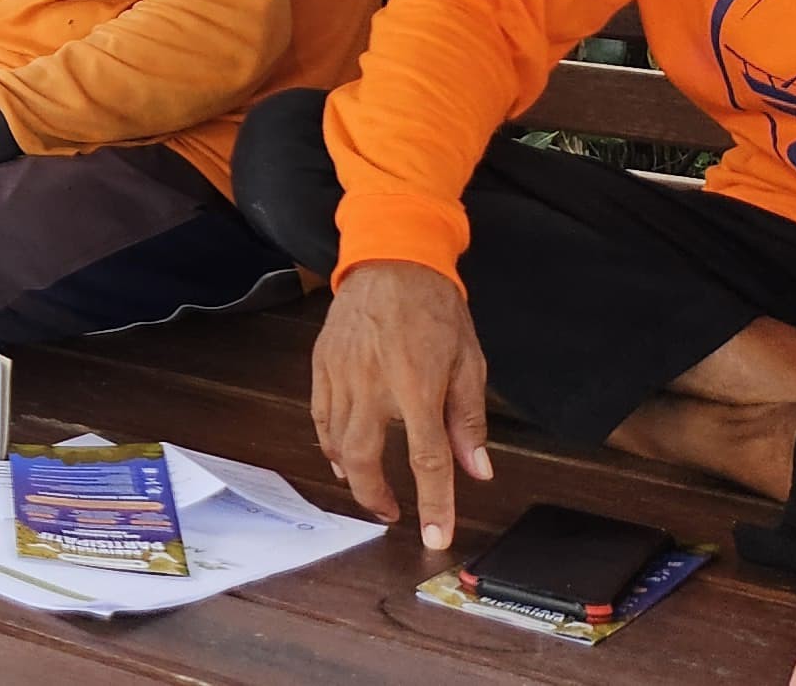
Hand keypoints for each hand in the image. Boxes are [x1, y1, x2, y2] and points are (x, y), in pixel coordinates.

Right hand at [311, 261, 492, 550]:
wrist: (391, 260)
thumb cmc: (435, 309)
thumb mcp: (470, 362)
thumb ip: (469, 420)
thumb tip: (477, 470)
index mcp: (417, 385)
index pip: (427, 459)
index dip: (434, 503)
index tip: (436, 535)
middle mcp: (373, 383)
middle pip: (364, 457)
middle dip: (374, 496)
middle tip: (391, 514)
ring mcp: (341, 373)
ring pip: (335, 440)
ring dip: (351, 473)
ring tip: (369, 488)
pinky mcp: (322, 364)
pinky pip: (318, 414)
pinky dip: (327, 442)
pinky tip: (339, 454)